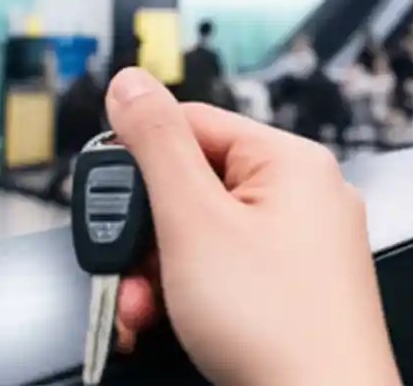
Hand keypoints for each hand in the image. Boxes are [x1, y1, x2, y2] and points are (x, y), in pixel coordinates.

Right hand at [106, 68, 399, 385]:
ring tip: (146, 310)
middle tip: (127, 269)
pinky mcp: (296, 290)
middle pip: (194, 185)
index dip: (139, 158)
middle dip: (146, 235)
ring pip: (204, 236)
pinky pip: (228, 271)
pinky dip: (190, 295)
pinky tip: (170, 324)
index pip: (193, 123)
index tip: (108, 193)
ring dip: (159, 273)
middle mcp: (305, 196)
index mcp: (291, 161)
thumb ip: (156, 145)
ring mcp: (304, 247)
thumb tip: (131, 83)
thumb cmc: (279, 327)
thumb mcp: (193, 222)